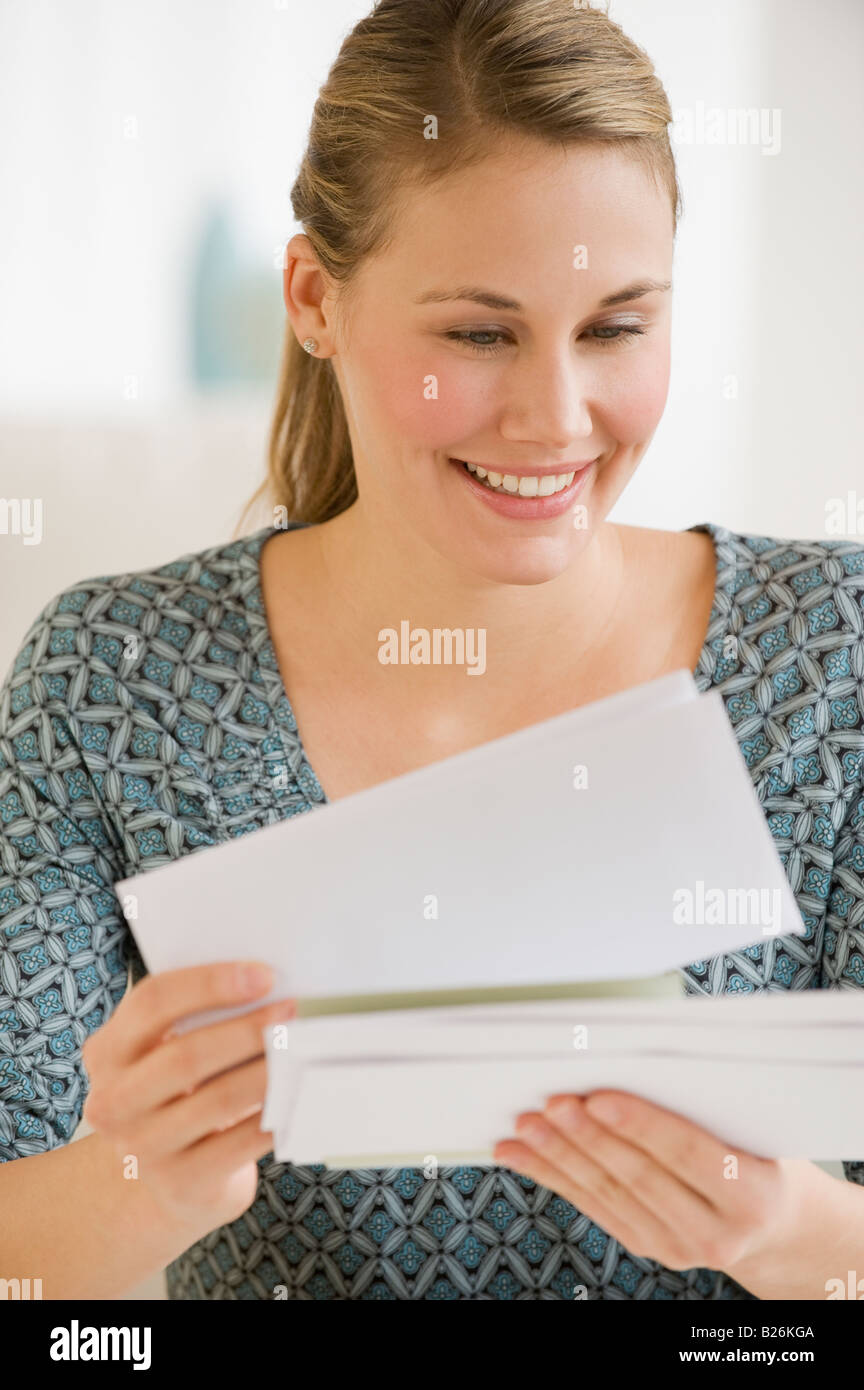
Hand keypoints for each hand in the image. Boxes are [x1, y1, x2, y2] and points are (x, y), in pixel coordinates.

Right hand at [82, 961, 294, 1235]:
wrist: (174, 1180)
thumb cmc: (183, 1094)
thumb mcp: (165, 1054)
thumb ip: (194, 1019)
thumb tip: (270, 988)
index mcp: (107, 1052)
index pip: (152, 1002)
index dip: (210, 983)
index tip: (265, 976)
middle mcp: (112, 1102)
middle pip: (186, 1055)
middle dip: (248, 1030)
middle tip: (293, 1012)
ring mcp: (142, 1149)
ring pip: (219, 1099)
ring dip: (268, 1072)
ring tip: (302, 1051)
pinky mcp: (180, 1183)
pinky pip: (239, 1143)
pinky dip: (272, 1116)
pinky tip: (295, 1098)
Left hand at [492, 1090, 812, 1279]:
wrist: (776, 1223)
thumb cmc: (759, 1152)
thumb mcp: (754, 1128)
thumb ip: (707, 1103)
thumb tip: (636, 1054)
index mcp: (751, 1195)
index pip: (687, 1154)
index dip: (640, 1125)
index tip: (598, 1097)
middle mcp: (715, 1233)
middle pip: (638, 1177)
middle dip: (588, 1138)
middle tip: (551, 1103)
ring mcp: (677, 1247)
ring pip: (607, 1195)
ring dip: (559, 1158)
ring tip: (526, 1125)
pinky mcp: (646, 1247)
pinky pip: (592, 1206)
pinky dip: (552, 1177)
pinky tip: (521, 1154)